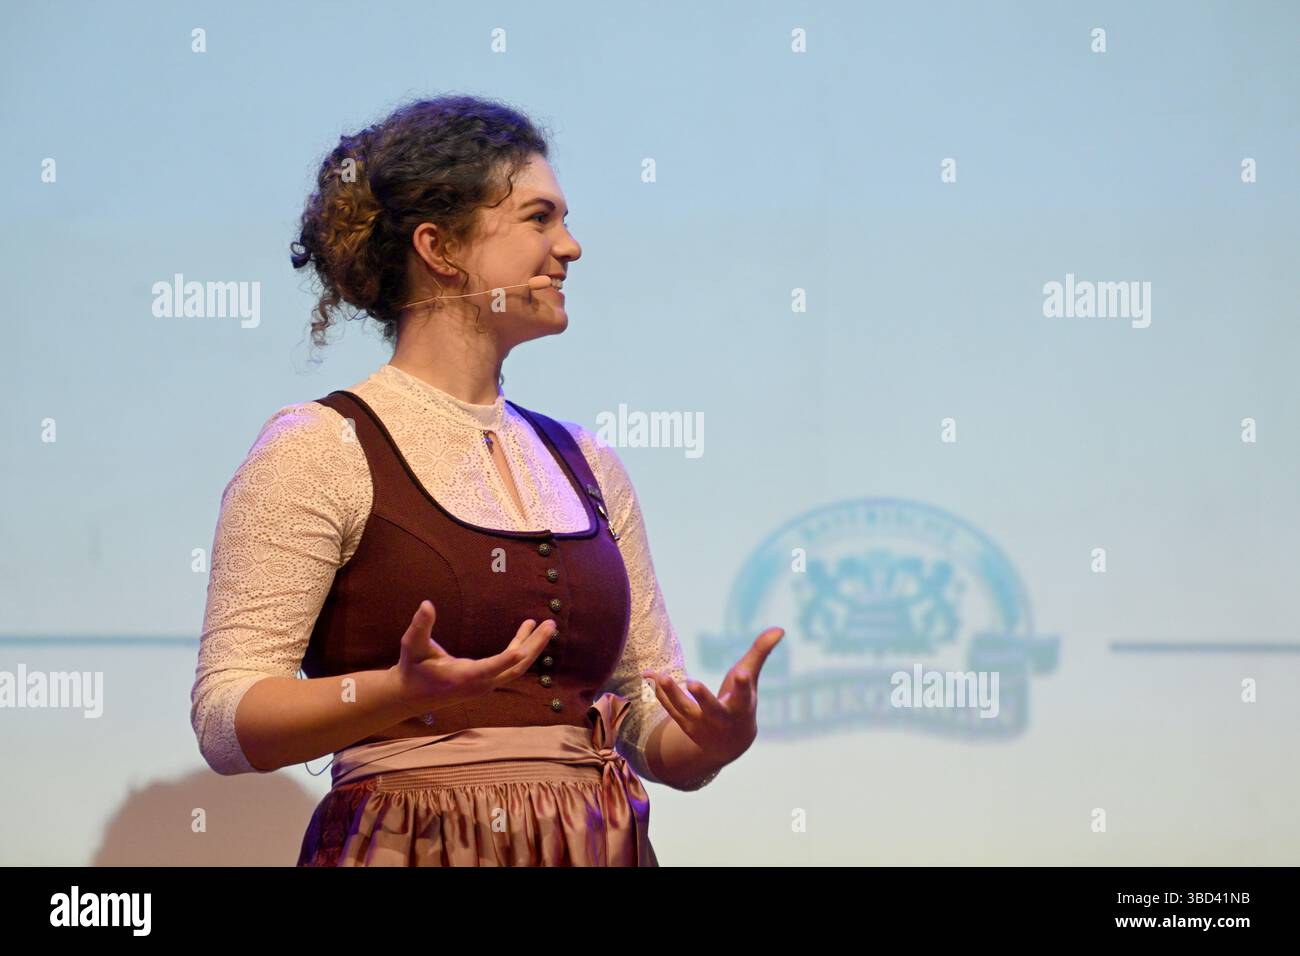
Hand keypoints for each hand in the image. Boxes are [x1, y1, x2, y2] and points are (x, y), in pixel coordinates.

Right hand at [390, 599, 555, 718]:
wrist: (411, 696)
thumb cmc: (412, 668)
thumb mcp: (412, 646)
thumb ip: (420, 626)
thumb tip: (426, 604)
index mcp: (463, 677)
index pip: (489, 669)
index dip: (505, 659)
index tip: (521, 649)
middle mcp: (479, 684)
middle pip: (515, 667)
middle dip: (534, 646)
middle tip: (551, 625)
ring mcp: (486, 684)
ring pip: (517, 667)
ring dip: (533, 646)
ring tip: (547, 625)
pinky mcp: (487, 681)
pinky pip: (510, 665)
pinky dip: (520, 649)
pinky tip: (526, 631)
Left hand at [643, 626, 783, 765]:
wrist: (730, 744)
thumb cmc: (742, 703)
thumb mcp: (752, 679)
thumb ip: (761, 652)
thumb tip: (780, 628)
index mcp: (741, 707)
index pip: (744, 696)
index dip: (744, 685)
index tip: (743, 674)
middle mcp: (721, 719)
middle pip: (711, 708)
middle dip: (702, 697)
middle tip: (693, 683)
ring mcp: (701, 724)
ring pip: (684, 710)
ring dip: (672, 694)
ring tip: (661, 676)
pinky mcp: (685, 724)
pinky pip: (670, 708)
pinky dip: (659, 693)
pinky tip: (650, 675)